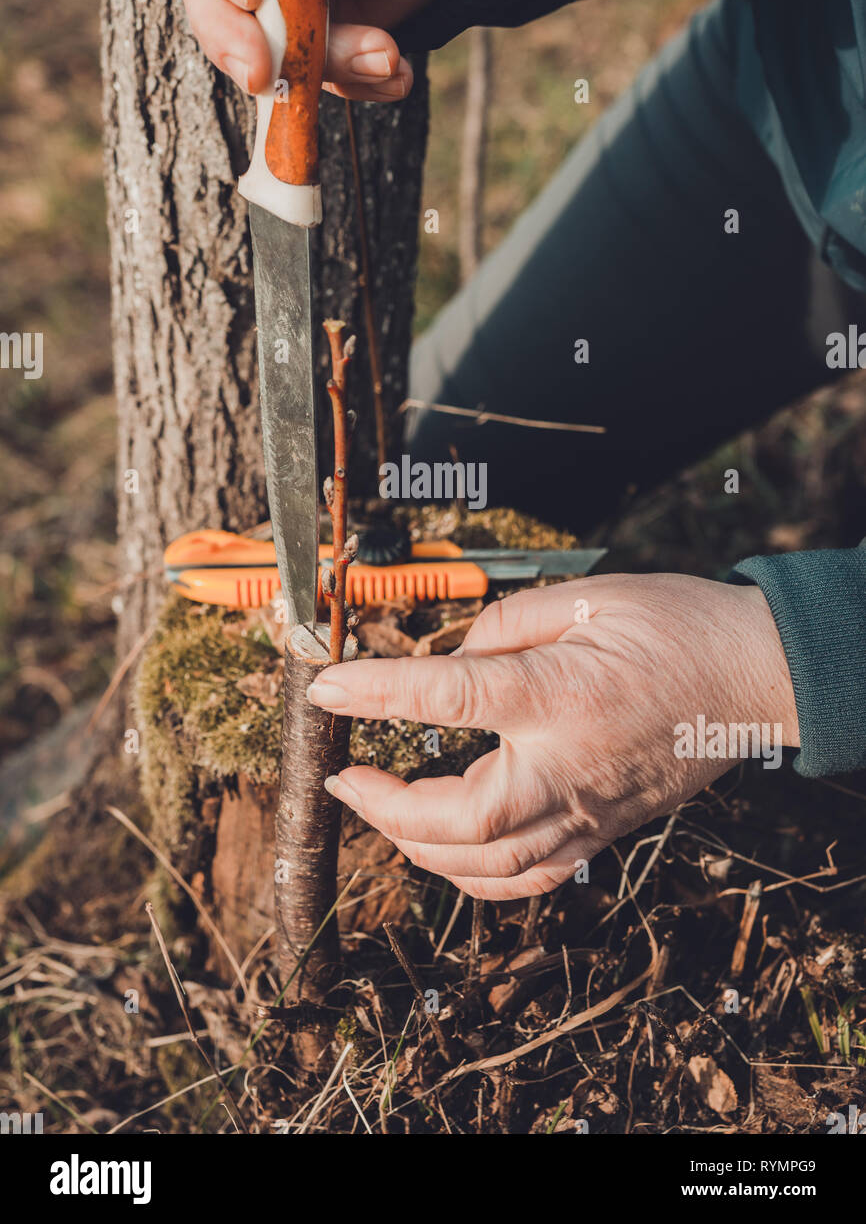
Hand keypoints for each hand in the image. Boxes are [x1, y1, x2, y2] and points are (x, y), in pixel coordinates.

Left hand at [310, 574, 799, 898]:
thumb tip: (451, 659)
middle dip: (386, 807)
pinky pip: (530, 879)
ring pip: (490, 866)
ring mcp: (589, 811)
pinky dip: (476, 875)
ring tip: (384, 811)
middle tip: (345, 778)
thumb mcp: (587, 597)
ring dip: (420, 847)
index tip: (327, 688)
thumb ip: (504, 626)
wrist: (755, 679)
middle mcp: (570, 767)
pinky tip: (449, 852)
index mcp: (562, 695)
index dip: (377, 693)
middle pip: (461, 820)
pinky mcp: (603, 831)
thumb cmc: (678, 628)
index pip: (449, 696)